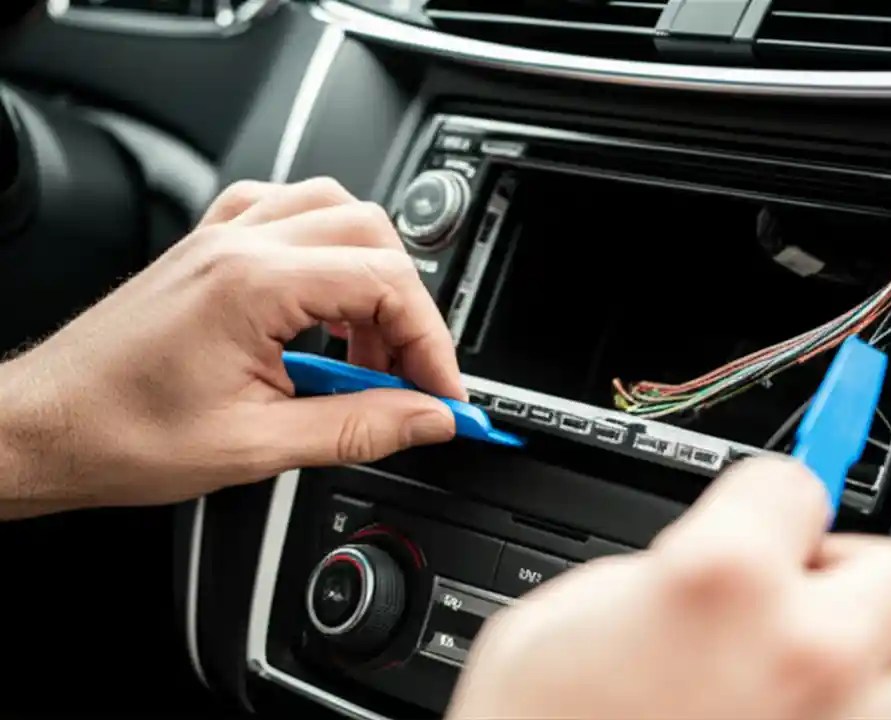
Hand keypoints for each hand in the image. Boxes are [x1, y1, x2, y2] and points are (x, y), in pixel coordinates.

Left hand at [0, 178, 463, 517]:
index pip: (385, 284)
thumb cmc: (119, 434)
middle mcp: (239, 244)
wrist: (42, 427)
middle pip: (373, 235)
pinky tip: (322, 302)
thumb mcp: (256, 446)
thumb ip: (359, 428)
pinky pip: (287, 211)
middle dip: (409, 307)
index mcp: (252, 285)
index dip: (431, 343)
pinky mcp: (208, 247)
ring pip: (336, 208)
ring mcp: (222, 238)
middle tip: (412, 374)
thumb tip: (429, 419)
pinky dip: (325, 249)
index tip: (443, 394)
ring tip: (367, 344)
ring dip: (372, 272)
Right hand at [448, 457, 890, 719]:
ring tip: (841, 685)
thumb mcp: (562, 620)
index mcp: (722, 581)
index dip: (768, 511)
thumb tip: (719, 558)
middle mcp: (806, 654)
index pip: (796, 485)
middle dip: (855, 584)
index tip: (763, 530)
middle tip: (803, 611)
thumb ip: (662, 569)